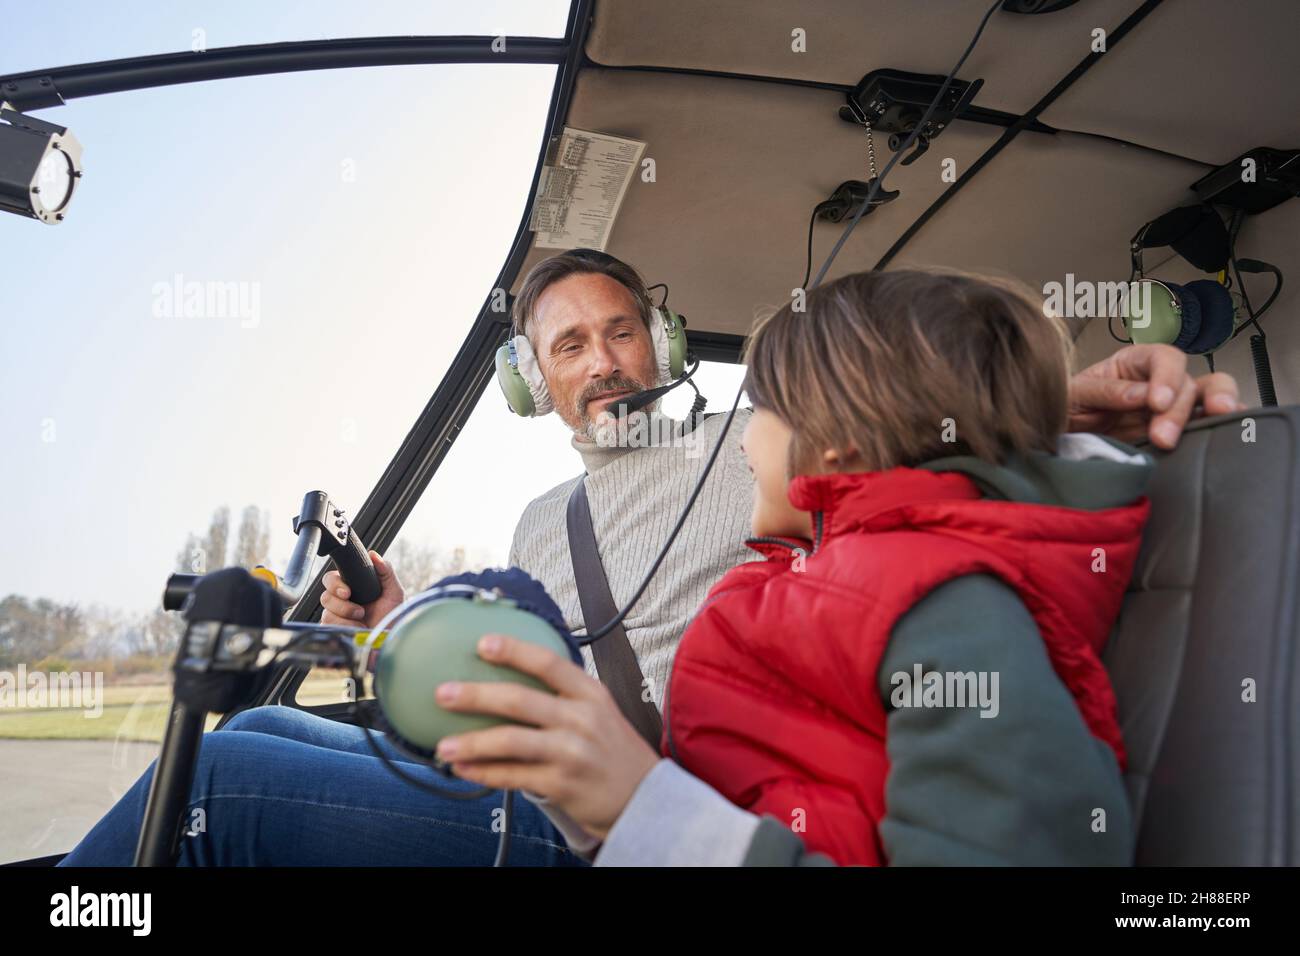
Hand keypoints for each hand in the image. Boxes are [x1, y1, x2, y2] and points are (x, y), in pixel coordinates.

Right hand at [320, 550, 404, 627]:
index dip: (335, 583)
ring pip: (326, 612)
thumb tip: (373, 555)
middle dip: (340, 603)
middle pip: (325, 595)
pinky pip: (328, 627)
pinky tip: (357, 629)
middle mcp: (342, 602)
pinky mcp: (334, 632)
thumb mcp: (394, 592)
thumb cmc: (393, 618)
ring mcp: (337, 618)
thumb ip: (386, 571)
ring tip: (362, 620)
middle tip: (358, 610)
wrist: (390, 640)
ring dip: (346, 616)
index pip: (332, 579)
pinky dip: (344, 627)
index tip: (347, 592)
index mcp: (352, 589)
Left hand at [434, 634, 659, 840]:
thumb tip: (512, 681)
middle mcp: (581, 719)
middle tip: (443, 693)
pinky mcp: (562, 784)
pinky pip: (514, 776)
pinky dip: (485, 773)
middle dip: (476, 695)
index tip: (483, 643)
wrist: (646, 798)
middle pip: (520, 700)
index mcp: (591, 693)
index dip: (514, 651)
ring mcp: (571, 752)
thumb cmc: (615, 751)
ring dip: (472, 743)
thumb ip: (565, 696)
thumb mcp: (601, 711)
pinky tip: (464, 769)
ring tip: (443, 746)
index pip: (549, 663)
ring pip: (511, 741)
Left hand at [1068, 344, 1243, 448]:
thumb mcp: (1074, 395)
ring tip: (1213, 430)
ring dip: (1211, 414)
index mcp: (1132, 363)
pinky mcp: (1174, 433)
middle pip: (1188, 382)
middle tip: (1164, 437)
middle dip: (1180, 409)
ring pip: (1207, 399)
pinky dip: (1222, 426)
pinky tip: (1230, 433)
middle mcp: (1157, 382)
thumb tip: (1141, 395)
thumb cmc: (1065, 408)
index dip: (1166, 377)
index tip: (1156, 403)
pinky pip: (1205, 425)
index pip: (1163, 358)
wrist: (1060, 438)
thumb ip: (1105, 391)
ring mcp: (1169, 408)